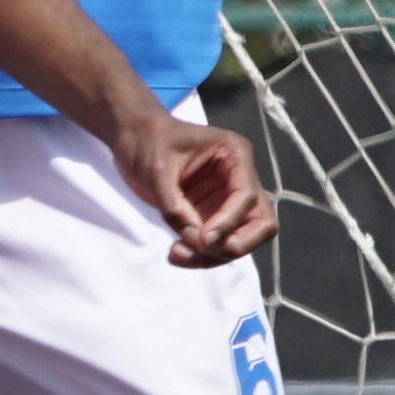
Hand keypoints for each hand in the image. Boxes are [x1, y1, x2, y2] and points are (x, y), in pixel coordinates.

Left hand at [105, 108, 277, 268]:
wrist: (133, 138)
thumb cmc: (148, 140)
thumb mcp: (157, 168)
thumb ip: (176, 205)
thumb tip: (195, 240)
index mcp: (234, 154)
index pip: (247, 196)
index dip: (229, 222)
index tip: (202, 239)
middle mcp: (238, 179)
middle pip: (260, 223)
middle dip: (236, 244)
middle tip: (201, 250)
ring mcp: (227, 201)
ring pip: (240, 240)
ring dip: (213, 256)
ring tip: (176, 255)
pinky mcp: (211, 217)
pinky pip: (217, 245)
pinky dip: (201, 256)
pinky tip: (177, 253)